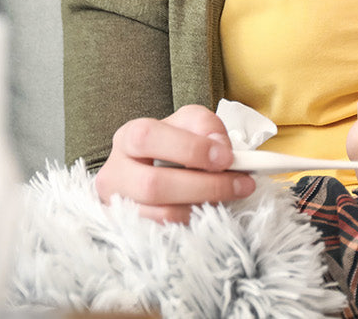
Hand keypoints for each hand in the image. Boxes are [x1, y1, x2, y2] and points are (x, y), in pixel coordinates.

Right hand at [95, 104, 255, 223]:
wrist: (152, 171)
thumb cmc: (173, 145)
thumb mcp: (189, 123)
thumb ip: (205, 125)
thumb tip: (220, 147)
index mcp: (128, 138)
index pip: (148, 138)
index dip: (188, 148)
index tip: (226, 157)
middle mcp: (116, 173)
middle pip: (152, 185)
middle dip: (204, 186)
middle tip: (241, 184)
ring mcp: (119, 208)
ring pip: (161, 215)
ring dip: (204, 207)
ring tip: (229, 196)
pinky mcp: (131, 233)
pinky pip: (168, 235)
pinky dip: (195, 223)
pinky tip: (209, 210)